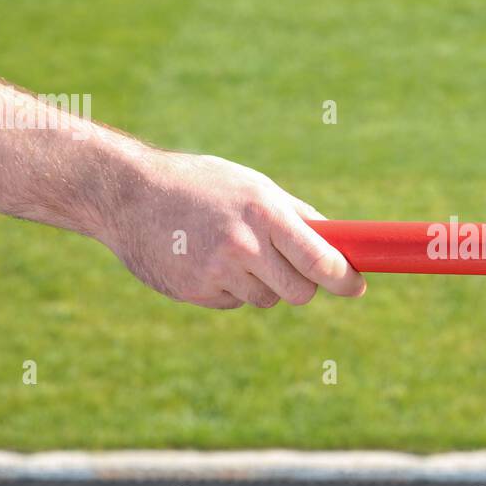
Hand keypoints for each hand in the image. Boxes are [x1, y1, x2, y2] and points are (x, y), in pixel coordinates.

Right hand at [100, 150, 364, 308]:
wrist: (128, 194)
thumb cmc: (201, 184)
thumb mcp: (252, 186)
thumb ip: (296, 215)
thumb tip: (340, 241)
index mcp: (264, 213)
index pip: (321, 260)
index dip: (345, 279)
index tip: (356, 286)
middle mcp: (244, 246)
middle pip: (300, 292)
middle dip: (304, 285)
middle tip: (293, 268)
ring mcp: (218, 272)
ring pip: (266, 299)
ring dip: (262, 284)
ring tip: (232, 250)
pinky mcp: (196, 292)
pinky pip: (234, 301)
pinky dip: (230, 288)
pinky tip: (206, 259)